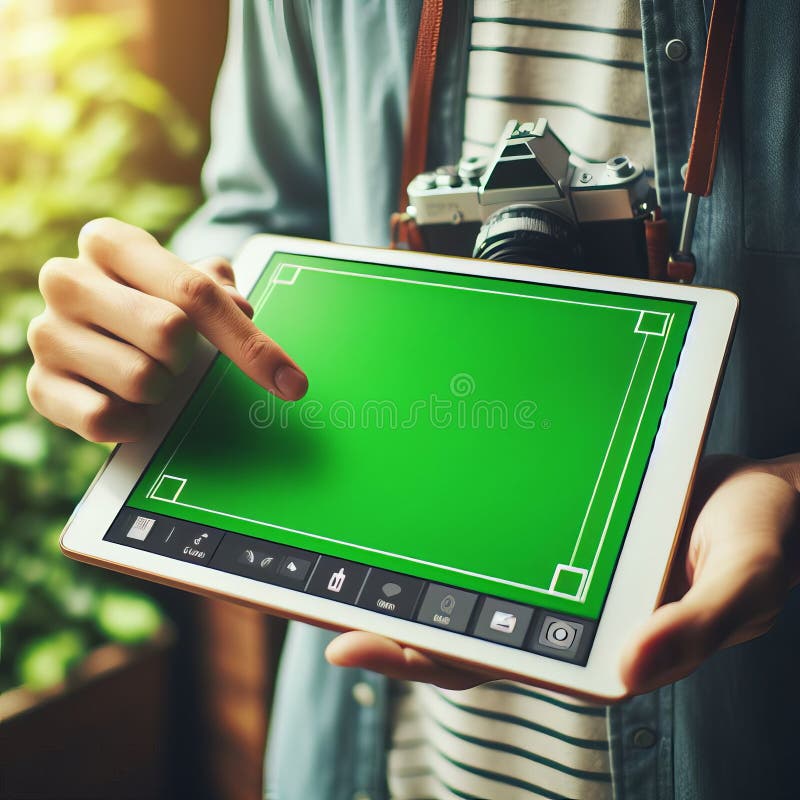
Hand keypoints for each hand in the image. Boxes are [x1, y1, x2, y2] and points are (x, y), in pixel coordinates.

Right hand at [27, 218, 307, 442]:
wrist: (98, 336)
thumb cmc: (155, 303)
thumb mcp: (192, 286)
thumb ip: (222, 292)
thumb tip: (243, 308)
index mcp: (110, 242)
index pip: (196, 293)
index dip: (250, 343)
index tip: (292, 383)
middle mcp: (67, 279)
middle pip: (169, 332)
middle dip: (190, 358)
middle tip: (177, 358)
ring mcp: (46, 333)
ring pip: (142, 380)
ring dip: (163, 391)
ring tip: (150, 377)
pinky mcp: (38, 386)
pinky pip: (105, 418)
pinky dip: (136, 423)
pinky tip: (133, 407)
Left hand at [326, 456, 799, 694]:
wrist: (763, 496)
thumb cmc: (758, 537)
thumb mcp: (743, 579)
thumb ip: (696, 626)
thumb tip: (630, 669)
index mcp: (594, 647)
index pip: (494, 660)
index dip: (422, 658)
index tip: (353, 642)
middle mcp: (563, 619)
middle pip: (460, 630)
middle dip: (387, 624)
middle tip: (312, 602)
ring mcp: (556, 581)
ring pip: (465, 590)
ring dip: (404, 582)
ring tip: (336, 560)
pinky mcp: (556, 538)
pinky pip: (490, 542)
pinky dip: (446, 539)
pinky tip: (408, 514)